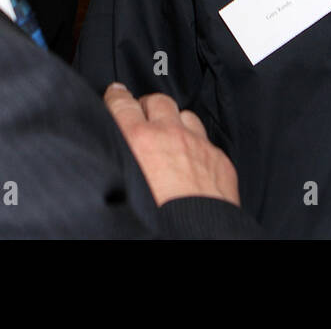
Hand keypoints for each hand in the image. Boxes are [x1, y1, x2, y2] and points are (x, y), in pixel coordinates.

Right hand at [103, 83, 239, 206]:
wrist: (195, 235)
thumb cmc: (156, 219)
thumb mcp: (122, 182)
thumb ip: (118, 156)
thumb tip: (112, 153)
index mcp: (138, 139)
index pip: (122, 103)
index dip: (116, 96)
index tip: (115, 94)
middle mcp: (169, 134)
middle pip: (157, 101)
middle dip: (149, 106)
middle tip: (144, 118)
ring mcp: (197, 144)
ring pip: (185, 116)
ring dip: (176, 122)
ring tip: (170, 137)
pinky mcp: (218, 159)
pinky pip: (207, 140)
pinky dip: (198, 145)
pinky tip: (193, 161)